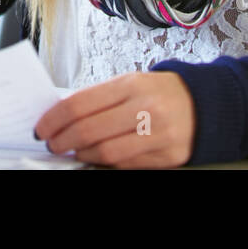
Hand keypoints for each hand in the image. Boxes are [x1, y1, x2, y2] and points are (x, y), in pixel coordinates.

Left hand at [35, 71, 195, 167]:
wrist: (205, 105)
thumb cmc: (160, 93)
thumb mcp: (131, 83)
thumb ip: (99, 98)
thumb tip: (61, 114)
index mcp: (131, 84)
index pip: (80, 103)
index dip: (54, 118)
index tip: (42, 127)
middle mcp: (145, 108)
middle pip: (88, 130)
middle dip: (62, 140)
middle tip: (52, 143)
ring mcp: (158, 134)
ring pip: (105, 152)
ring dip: (81, 154)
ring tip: (73, 150)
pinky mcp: (168, 156)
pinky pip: (126, 165)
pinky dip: (106, 162)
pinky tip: (97, 157)